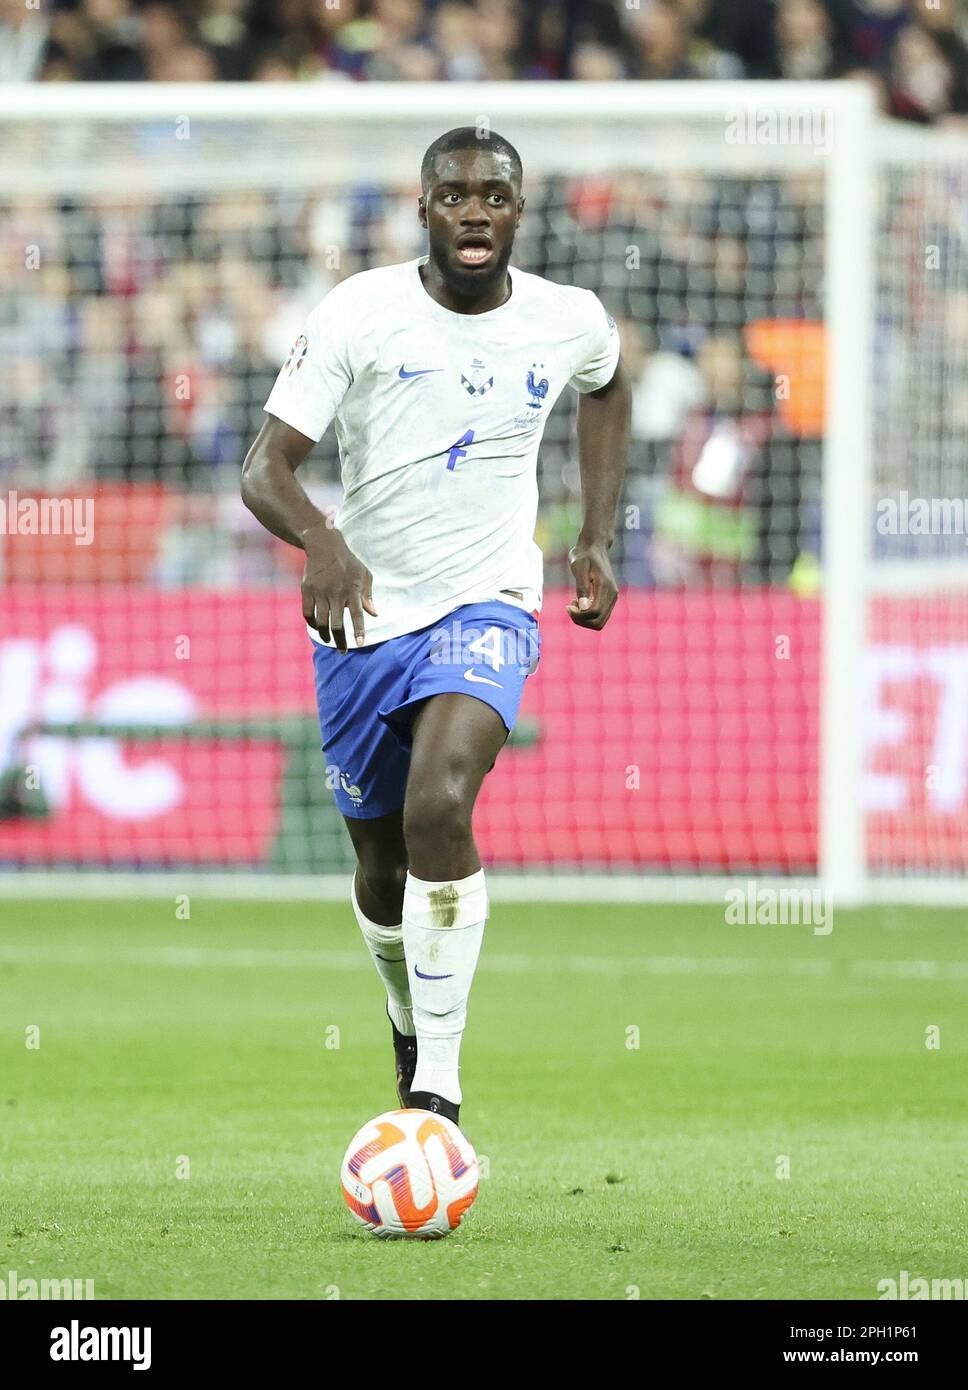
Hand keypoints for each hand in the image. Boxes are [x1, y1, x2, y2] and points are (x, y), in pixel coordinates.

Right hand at [301, 527, 376, 651]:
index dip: (358, 630)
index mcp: (352, 590)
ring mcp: (320, 592)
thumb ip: (368, 596)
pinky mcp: (307, 590)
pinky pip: (307, 613)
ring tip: (329, 640)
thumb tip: (374, 614)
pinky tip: (317, 627)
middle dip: (340, 641)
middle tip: (343, 651)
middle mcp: (336, 593)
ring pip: (321, 621)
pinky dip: (312, 623)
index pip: (357, 615)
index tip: (360, 643)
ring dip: (325, 634)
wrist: (324, 546)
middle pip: (337, 623)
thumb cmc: (348, 563)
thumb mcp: (364, 575)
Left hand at [566, 538, 617, 629]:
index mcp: (605, 587)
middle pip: (598, 622)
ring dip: (584, 619)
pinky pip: (599, 616)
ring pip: (599, 622)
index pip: (594, 613)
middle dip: (581, 620)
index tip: (568, 605)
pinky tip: (579, 602)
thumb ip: (582, 587)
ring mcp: (612, 598)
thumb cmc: (584, 555)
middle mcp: (612, 595)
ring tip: (573, 604)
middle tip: (569, 607)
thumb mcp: (579, 567)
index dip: (579, 615)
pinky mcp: (609, 599)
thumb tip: (583, 607)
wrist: (594, 547)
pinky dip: (587, 615)